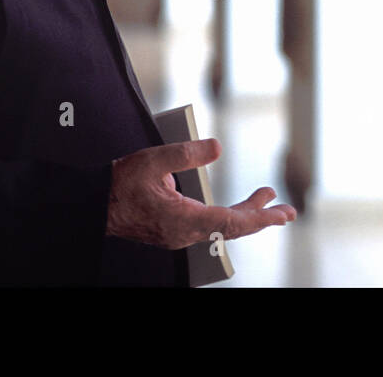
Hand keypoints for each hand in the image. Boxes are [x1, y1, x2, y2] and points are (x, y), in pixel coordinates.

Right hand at [106, 138, 296, 248]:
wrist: (94, 206)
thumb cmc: (120, 184)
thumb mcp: (154, 160)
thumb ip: (186, 154)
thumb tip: (217, 148)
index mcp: (183, 219)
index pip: (231, 222)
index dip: (259, 217)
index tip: (281, 214)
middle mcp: (184, 233)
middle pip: (232, 228)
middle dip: (261, 217)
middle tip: (287, 211)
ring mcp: (179, 235)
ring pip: (221, 227)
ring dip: (245, 213)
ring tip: (265, 198)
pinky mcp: (173, 231)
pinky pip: (209, 227)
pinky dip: (227, 216)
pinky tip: (234, 207)